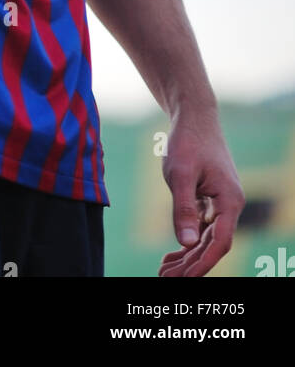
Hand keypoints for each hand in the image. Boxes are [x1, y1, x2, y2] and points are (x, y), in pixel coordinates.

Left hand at [158, 104, 244, 276]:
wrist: (194, 115)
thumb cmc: (188, 141)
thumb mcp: (180, 173)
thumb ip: (184, 208)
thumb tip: (188, 243)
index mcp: (230, 201)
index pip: (219, 243)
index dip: (202, 264)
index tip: (183, 279)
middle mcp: (230, 205)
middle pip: (212, 245)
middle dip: (191, 265)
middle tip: (164, 278)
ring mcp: (221, 202)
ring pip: (207, 238)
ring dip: (188, 256)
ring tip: (165, 270)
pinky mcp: (211, 197)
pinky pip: (202, 226)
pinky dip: (188, 240)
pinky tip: (173, 252)